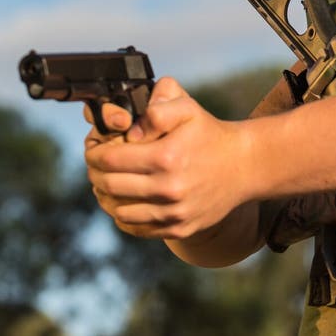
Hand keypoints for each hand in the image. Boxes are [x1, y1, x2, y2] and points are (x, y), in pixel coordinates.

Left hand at [84, 77, 250, 239]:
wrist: (243, 165)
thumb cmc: (209, 133)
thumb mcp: (187, 108)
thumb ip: (157, 108)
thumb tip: (130, 131)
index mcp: (166, 157)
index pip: (110, 160)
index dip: (94, 153)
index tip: (93, 148)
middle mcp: (168, 189)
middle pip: (110, 186)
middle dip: (96, 173)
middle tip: (95, 165)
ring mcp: (173, 213)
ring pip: (118, 211)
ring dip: (106, 197)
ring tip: (107, 182)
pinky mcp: (178, 228)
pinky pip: (136, 228)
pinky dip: (123, 215)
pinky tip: (125, 200)